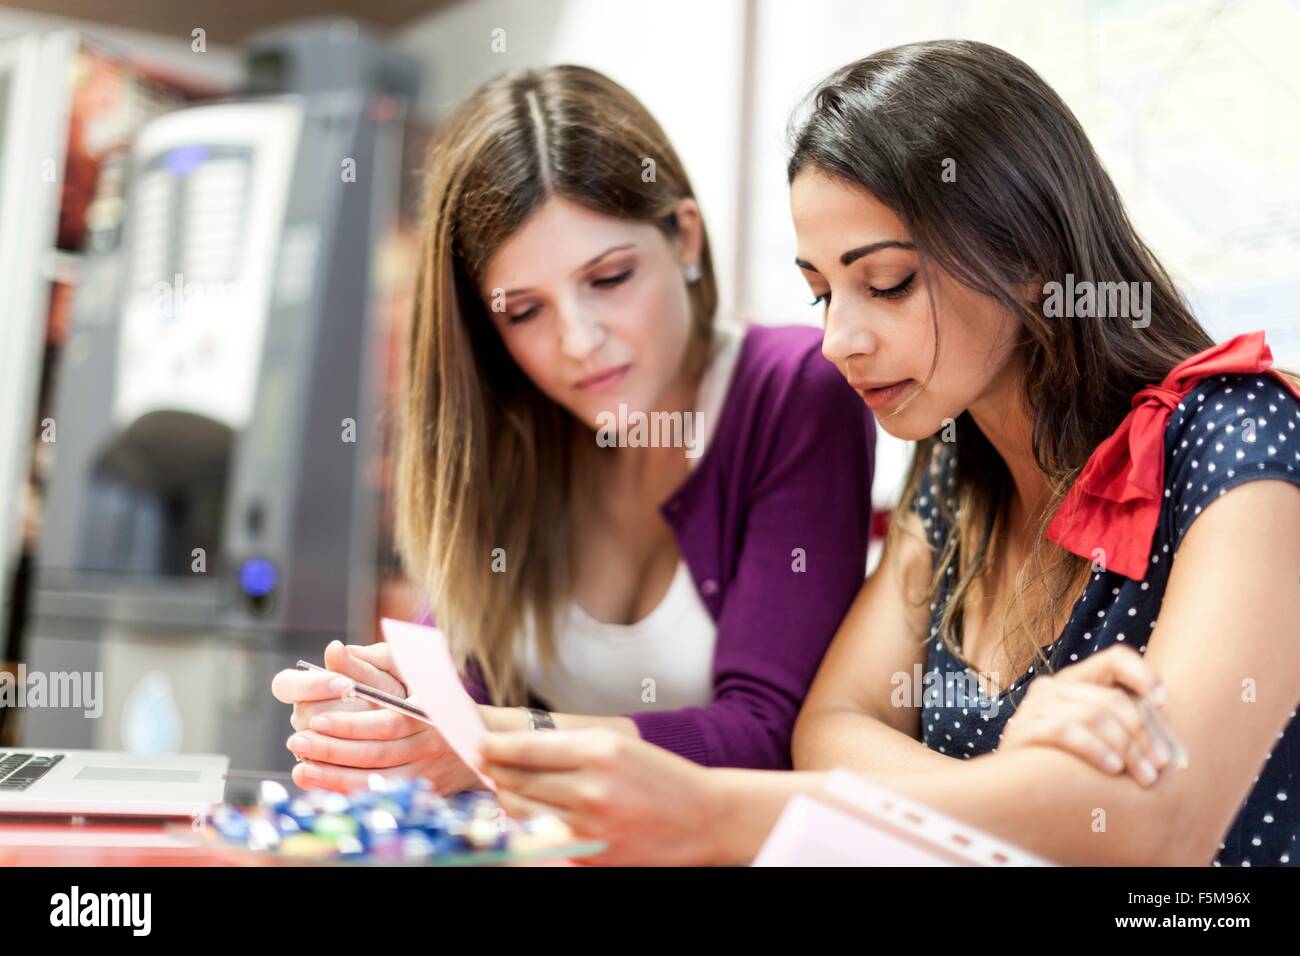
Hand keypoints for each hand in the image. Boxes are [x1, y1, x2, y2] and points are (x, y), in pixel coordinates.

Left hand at [270, 640, 480, 794]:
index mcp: (428, 712)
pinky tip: (324, 788)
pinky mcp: (420, 791)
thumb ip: (376, 660)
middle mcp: (428, 744)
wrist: (479, 736)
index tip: (318, 720)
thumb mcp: (415, 671)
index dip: (351, 725)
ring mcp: (425, 772)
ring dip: (336, 777)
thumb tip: (335, 650)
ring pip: (376, 780)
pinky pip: (382, 796)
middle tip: (296, 742)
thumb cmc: (439, 697)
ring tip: (302, 768)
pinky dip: (352, 794)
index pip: (386, 722)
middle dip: (333, 751)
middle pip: (376, 753)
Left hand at [481, 728, 724, 865]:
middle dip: (497, 770)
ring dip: (509, 796)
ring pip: (522, 809)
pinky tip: (536, 811)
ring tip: (509, 786)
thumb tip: (513, 752)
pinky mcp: (588, 855)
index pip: (525, 749)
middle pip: (517, 780)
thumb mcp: (617, 744)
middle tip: (488, 763)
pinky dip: (531, 823)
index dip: (495, 747)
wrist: (701, 819)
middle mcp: (590, 788)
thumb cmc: (659, 776)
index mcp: (599, 751)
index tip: (480, 744)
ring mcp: (588, 826)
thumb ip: (567, 748)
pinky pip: (540, 836)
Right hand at [1001, 644, 1173, 786]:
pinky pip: (1067, 732)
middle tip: (1163, 767)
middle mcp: (1054, 686)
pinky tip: (1112, 769)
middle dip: (1145, 735)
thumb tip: (1177, 754)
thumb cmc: (1064, 764)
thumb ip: (1126, 732)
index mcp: (1075, 680)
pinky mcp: (1023, 729)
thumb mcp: (1096, 739)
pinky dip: (1095, 749)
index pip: (1114, 658)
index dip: (1143, 674)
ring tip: (1145, 777)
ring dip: (1128, 749)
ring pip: (1095, 716)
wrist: (1011, 789)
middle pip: (1114, 699)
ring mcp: (1035, 706)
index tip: (1165, 701)